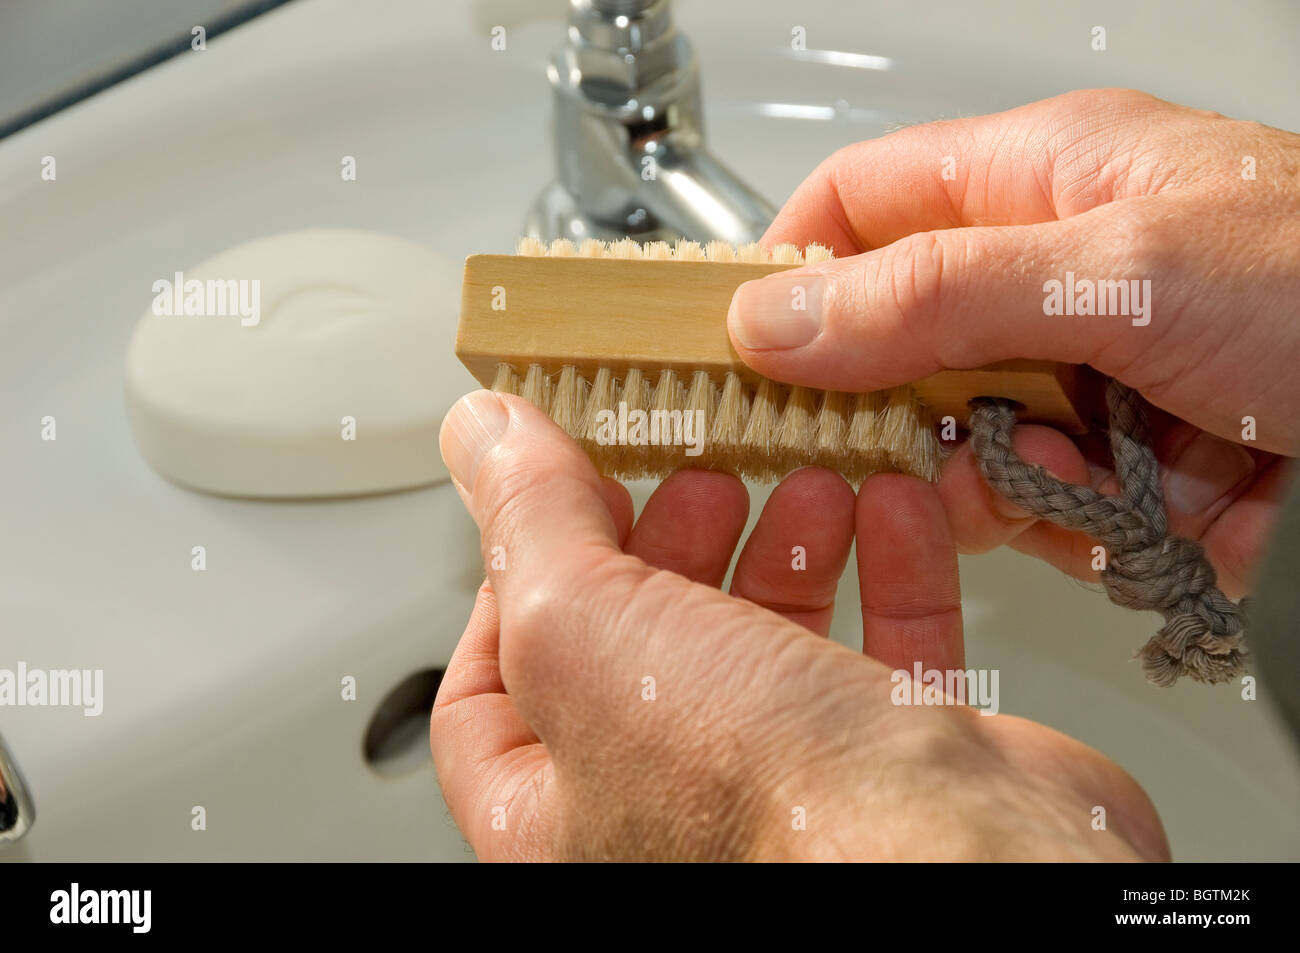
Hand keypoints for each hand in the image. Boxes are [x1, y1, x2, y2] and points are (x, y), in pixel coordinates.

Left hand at [431, 391, 1168, 860]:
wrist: (961, 858)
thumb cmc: (757, 799)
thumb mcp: (584, 626)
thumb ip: (529, 523)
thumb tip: (482, 439)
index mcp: (556, 813)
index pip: (489, 699)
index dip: (507, 589)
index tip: (551, 506)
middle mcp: (667, 808)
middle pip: (642, 652)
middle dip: (670, 545)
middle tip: (692, 478)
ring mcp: (786, 786)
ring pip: (771, 643)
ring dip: (789, 543)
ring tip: (801, 477)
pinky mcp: (895, 762)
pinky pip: (887, 648)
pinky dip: (890, 566)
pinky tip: (891, 504)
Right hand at [728, 89, 1296, 596]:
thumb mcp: (1121, 267)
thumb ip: (935, 292)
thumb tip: (777, 312)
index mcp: (1040, 177)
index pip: (858, 201)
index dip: (786, 264)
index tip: (730, 341)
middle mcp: (1046, 272)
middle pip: (886, 330)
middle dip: (872, 396)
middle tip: (859, 443)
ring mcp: (1077, 371)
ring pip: (943, 428)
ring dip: (963, 468)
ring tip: (1030, 472)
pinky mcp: (1110, 461)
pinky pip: (1016, 496)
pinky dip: (1029, 517)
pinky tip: (1081, 508)